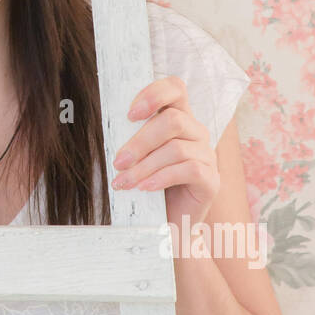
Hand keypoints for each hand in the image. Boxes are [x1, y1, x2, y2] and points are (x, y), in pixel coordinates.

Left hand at [109, 74, 219, 230]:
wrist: (166, 226)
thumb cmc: (147, 186)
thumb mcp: (136, 158)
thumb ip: (129, 139)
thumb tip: (102, 127)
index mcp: (179, 119)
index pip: (176, 88)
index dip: (154, 94)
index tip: (130, 114)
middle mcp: (197, 132)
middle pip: (173, 120)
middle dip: (140, 142)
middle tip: (118, 162)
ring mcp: (208, 155)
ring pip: (176, 148)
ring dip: (144, 166)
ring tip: (123, 182)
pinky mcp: (212, 179)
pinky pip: (190, 169)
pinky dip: (162, 177)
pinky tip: (145, 188)